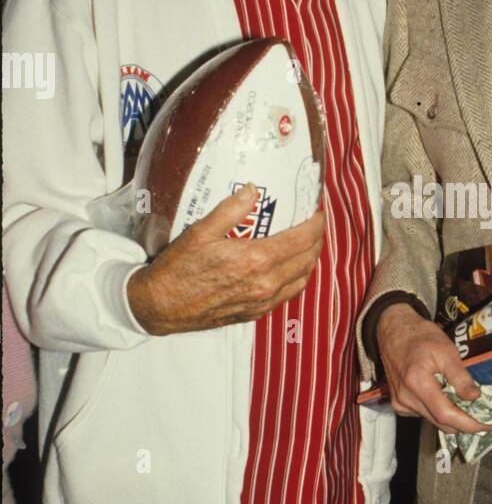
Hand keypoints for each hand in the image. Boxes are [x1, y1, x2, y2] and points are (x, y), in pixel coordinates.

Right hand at [128, 184, 323, 334]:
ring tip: (306, 245)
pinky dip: (295, 279)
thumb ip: (231, 209)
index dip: (316, 225)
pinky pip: (287, 295)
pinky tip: (289, 270)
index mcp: (256, 260)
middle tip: (314, 226)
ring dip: (308, 261)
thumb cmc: (178, 269)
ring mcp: (262, 301)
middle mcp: (265, 284)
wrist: (161, 306)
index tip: (318, 213)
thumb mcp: (201, 231)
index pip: (302, 240)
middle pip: (307, 260)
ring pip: (301, 280)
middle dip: (316, 241)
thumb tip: (253, 190)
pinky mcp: (255, 313)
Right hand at [376, 302, 490, 433]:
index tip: (487, 426)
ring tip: (468, 408)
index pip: (445, 414)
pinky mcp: (398, 404)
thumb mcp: (446, 351)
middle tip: (484, 419)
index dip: (467, 424)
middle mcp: (405, 398)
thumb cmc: (421, 336)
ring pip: (432, 420)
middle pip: (440, 422)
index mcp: (417, 382)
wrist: (394, 331)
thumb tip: (475, 398)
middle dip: (463, 424)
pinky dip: (438, 411)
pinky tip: (446, 399)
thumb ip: (460, 377)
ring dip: (451, 418)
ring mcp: (400, 403)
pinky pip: (424, 415)